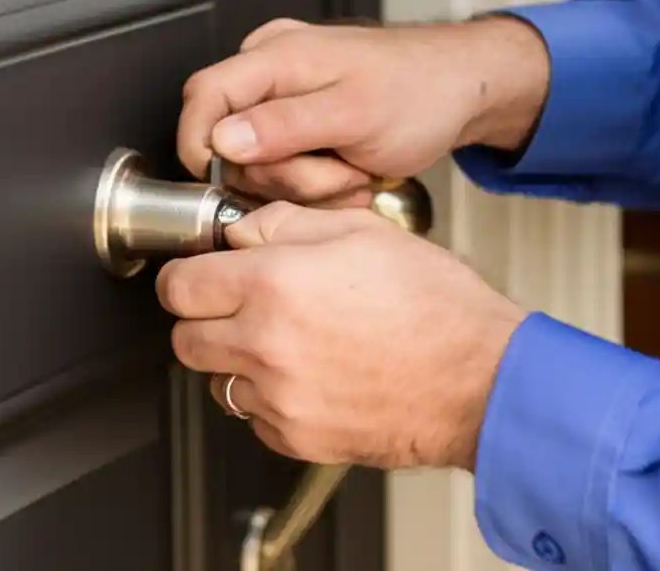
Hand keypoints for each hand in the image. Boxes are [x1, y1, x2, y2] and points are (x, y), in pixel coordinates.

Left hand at [156, 202, 524, 469]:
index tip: (200, 275)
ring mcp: (279, 398)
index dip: (187, 275)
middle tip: (243, 305)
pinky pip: (254, 417)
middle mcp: (265, 345)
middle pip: (185, 337)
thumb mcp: (364, 231)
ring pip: (217, 381)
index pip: (179, 285)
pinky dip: (270, 399)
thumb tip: (243, 233)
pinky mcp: (297, 437)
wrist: (480, 381)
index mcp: (275, 284)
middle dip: (205, 318)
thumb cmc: (436, 306)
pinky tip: (312, 375)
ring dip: (238, 361)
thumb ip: (287, 223)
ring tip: (290, 341)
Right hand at [178, 17, 548, 206]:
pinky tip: (351, 172)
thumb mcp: (355, 115)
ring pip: (262, 165)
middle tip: (336, 173)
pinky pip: (287, 168)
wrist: (463, 92)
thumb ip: (285, 126)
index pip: (201, 97)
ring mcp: (286, 97)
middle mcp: (272, 70)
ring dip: (308, 184)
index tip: (223, 184)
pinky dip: (319, 182)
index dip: (200, 147)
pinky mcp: (301, 124)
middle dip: (285, 175)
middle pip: (231, 143)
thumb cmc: (421, 91)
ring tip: (353, 170)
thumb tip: (223, 139)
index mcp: (275, 56)